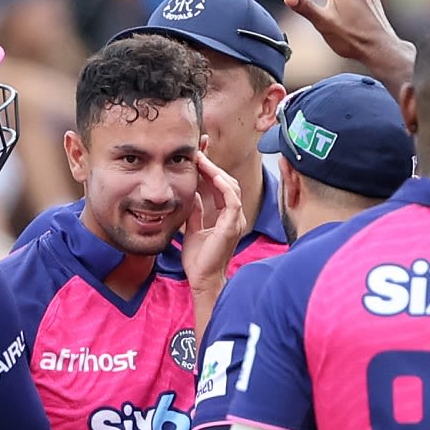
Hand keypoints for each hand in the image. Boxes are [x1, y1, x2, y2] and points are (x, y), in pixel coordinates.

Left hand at [182, 148, 244, 296]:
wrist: (202, 279)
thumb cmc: (199, 259)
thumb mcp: (194, 228)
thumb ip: (196, 210)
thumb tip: (193, 193)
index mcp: (227, 216)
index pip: (222, 186)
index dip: (211, 169)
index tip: (198, 154)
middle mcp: (234, 216)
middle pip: (228, 182)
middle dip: (213, 165)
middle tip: (198, 150)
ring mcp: (236, 221)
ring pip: (231, 187)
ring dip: (216, 172)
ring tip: (201, 159)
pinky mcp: (232, 227)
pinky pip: (232, 201)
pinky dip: (224, 187)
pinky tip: (213, 176)